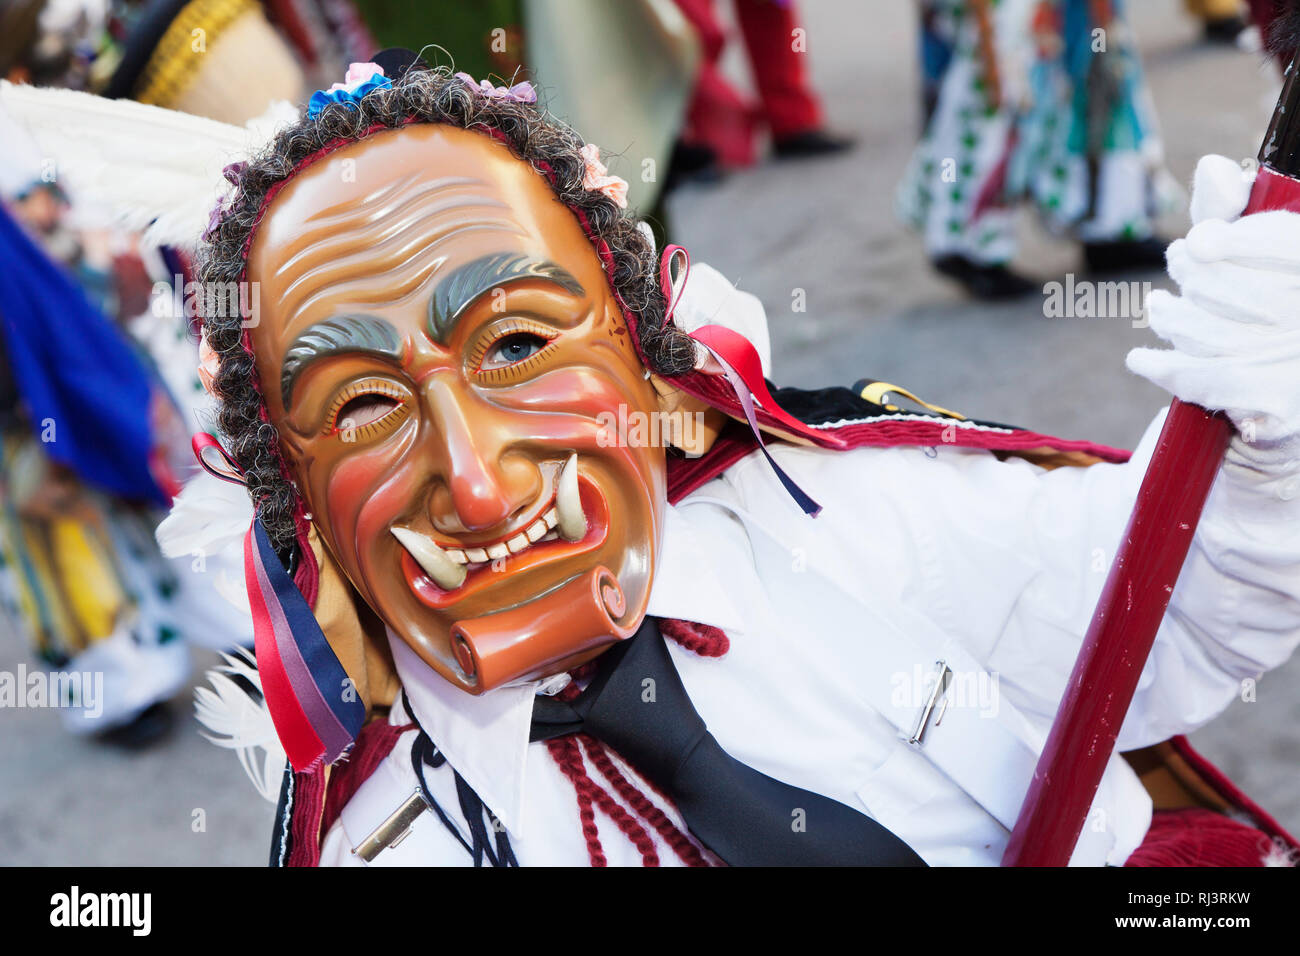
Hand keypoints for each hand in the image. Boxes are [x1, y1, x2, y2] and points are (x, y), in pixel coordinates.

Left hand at [1127, 155, 1299, 454]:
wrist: (1279, 409)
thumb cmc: (1259, 319)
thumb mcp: (1246, 259)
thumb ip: (1231, 214)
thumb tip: (1213, 168)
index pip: (1285, 246)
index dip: (1238, 241)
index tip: (1200, 243)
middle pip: (1238, 287)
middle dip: (1194, 277)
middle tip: (1178, 268)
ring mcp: (1297, 368)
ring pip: (1214, 333)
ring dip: (1174, 320)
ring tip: (1159, 311)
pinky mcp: (1277, 410)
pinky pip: (1207, 380)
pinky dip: (1165, 368)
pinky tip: (1141, 360)